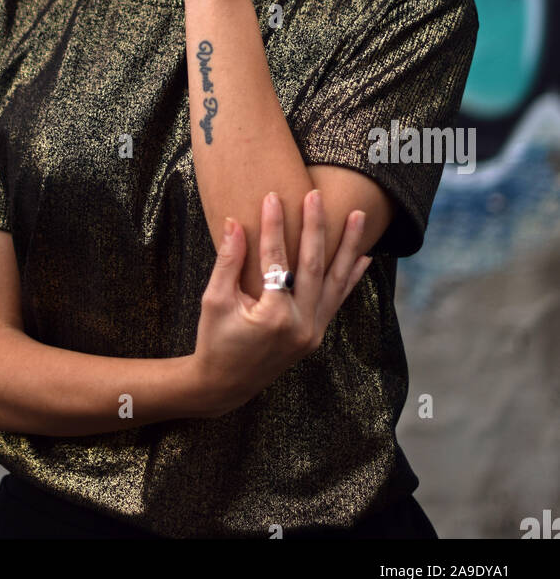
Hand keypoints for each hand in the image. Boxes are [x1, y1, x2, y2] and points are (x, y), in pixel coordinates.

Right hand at [189, 190, 371, 418]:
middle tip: (315, 194)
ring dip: (348, 247)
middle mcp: (301, 325)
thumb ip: (228, 262)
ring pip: (335, 282)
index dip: (273, 227)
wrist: (225, 384)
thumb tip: (234, 222)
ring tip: (358, 216)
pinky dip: (350, 278)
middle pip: (313, 265)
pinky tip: (363, 257)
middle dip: (315, 227)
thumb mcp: (215, 301)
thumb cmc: (215, 340)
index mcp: (274, 317)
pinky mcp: (316, 335)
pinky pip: (338, 301)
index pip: (277, 260)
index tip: (272, 197)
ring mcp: (313, 332)